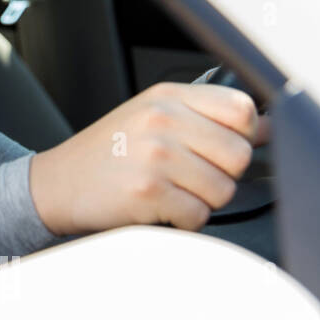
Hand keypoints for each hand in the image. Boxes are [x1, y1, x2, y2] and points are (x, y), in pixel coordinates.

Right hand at [28, 82, 269, 237]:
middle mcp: (161, 121)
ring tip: (170, 191)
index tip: (223, 149)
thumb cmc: (105, 153)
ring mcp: (154, 156)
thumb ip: (203, 117)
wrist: (54, 184)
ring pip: (223, 190)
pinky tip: (158, 208)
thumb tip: (264, 130)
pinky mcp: (147, 192)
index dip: (243, 135)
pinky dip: (183, 221)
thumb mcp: (149, 117)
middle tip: (190, 176)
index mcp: (166, 98)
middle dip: (222, 174)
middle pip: (239, 154)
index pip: (241, 109)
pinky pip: (199, 215)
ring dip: (202, 200)